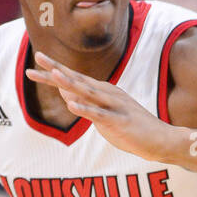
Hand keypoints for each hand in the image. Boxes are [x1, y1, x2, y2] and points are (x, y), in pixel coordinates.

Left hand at [28, 51, 179, 160]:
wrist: (160, 140)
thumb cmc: (132, 130)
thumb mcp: (104, 116)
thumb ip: (87, 105)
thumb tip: (67, 96)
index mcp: (103, 91)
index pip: (74, 79)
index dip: (54, 71)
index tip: (36, 62)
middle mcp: (107, 93)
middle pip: (78, 79)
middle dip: (57, 69)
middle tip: (38, 56)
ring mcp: (114, 106)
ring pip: (88, 92)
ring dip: (71, 82)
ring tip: (54, 74)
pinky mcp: (120, 121)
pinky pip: (100, 114)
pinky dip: (85, 109)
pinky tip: (72, 105)